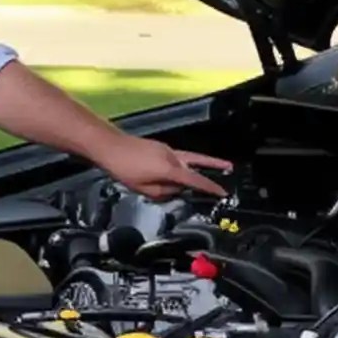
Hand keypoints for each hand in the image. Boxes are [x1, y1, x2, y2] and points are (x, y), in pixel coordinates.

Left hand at [96, 134, 232, 200]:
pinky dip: (178, 165)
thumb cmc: (123, 168)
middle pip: (197, 162)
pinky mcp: (158, 146)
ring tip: (199, 175)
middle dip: (213, 164)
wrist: (108, 145)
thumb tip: (174, 191)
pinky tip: (171, 173)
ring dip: (193, 166)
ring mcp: (165, 149)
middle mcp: (171, 156)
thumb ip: (162, 192)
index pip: (196, 180)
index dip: (211, 187)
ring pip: (185, 159)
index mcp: (170, 168)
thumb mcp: (143, 188)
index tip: (222, 191)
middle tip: (229, 166)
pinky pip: (174, 158)